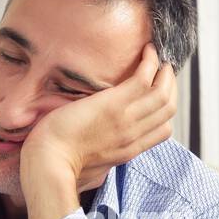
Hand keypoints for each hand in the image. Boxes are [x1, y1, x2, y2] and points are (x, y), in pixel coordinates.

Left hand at [19, 43, 175, 218]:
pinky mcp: (114, 104)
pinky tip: (146, 50)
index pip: (163, 131)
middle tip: (162, 69)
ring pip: (162, 93)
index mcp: (128, 151)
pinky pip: (143, 78)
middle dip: (170, 86)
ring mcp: (126, 119)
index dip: (165, 109)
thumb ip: (100, 159)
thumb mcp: (90, 168)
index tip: (158, 92)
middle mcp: (133, 135)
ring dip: (164, 71)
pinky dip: (150, 61)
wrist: (48, 163)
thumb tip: (97, 160)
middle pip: (168, 109)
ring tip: (156, 55)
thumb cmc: (59, 166)